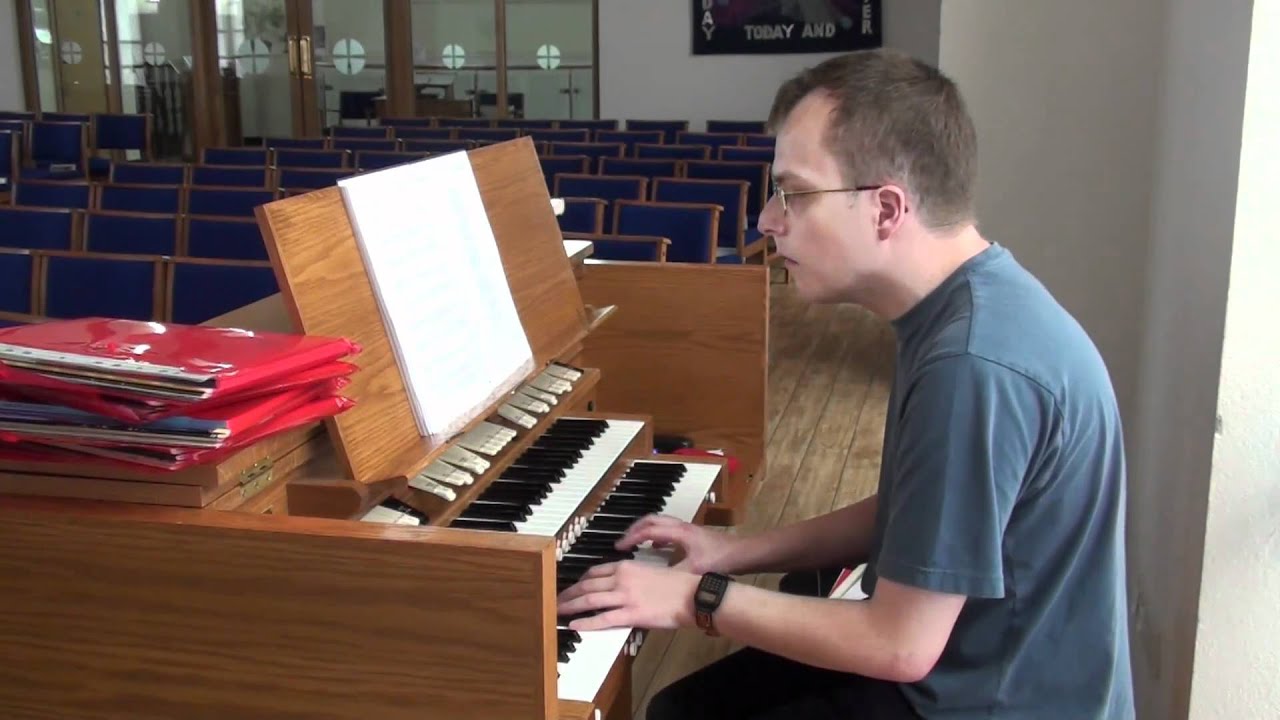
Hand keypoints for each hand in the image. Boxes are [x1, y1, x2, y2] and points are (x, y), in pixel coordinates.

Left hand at [557, 560, 700, 631]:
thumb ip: (632, 577)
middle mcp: (621, 578)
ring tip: (558, 612)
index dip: (579, 581)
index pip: (594, 572)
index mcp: (626, 566)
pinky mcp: (631, 614)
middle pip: (587, 585)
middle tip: (557, 600)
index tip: (572, 587)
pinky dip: (586, 622)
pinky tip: (575, 624)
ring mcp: (625, 596)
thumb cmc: (677, 584)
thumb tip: (620, 586)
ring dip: (571, 606)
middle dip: (569, 593)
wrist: (692, 594)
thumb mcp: (650, 572)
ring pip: (590, 600)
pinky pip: (603, 619)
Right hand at [616, 513, 739, 574]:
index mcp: (678, 532)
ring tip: (634, 543)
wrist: (744, 553)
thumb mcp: (693, 571)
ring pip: (659, 522)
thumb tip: (652, 583)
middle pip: (651, 520)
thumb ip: (672, 575)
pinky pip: (668, 529)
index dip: (631, 538)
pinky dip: (657, 536)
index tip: (618, 547)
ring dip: (645, 530)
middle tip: (622, 542)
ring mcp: (687, 528)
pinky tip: (656, 548)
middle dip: (634, 529)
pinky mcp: (692, 534)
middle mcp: (681, 526)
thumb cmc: (720, 560)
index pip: (648, 530)